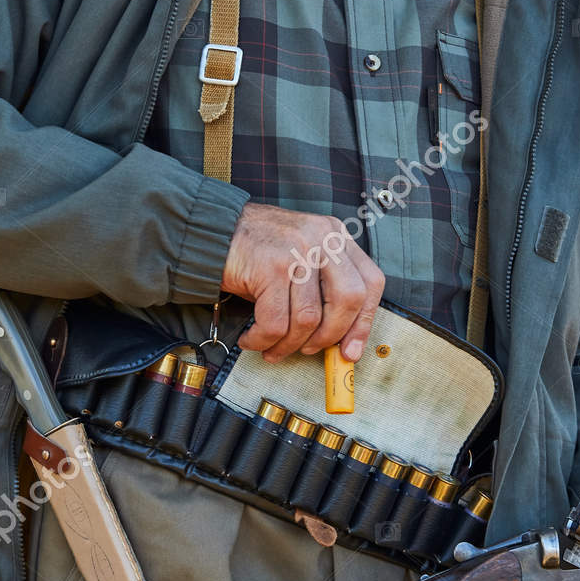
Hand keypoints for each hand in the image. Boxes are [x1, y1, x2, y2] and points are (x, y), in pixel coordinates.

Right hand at [222, 201, 384, 362]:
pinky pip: (275, 322)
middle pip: (349, 300)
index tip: (350, 351)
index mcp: (335, 235)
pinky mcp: (271, 266)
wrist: (209, 229)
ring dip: (289, 344)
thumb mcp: (300, 259)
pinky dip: (263, 340)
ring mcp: (297, 250)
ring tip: (273, 348)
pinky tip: (252, 339)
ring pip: (309, 318)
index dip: (364, 322)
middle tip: (309, 351)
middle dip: (330, 337)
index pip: (370, 282)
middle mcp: (322, 238)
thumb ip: (322, 290)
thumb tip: (340, 343)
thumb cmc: (255, 252)